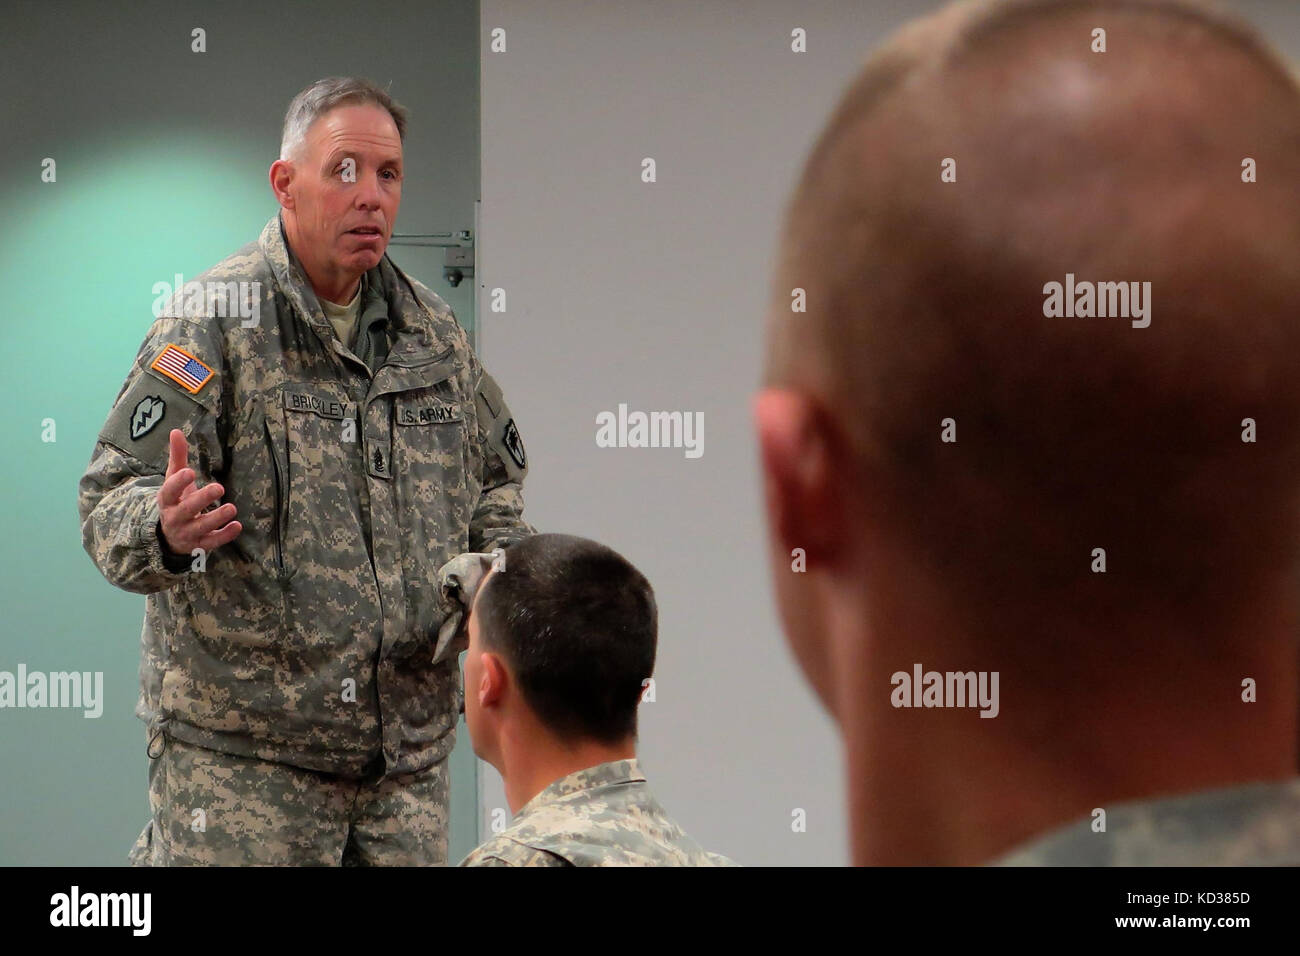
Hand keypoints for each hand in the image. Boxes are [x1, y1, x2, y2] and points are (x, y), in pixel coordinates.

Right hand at [157, 429, 241, 554]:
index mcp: (167, 500)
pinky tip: (237, 526)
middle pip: (187, 509)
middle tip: (219, 487)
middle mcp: (175, 518)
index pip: (169, 491)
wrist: (169, 537)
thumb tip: (176, 430)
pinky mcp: (200, 544)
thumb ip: (177, 457)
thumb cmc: (176, 500)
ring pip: (201, 527)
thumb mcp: (174, 479)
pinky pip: (212, 542)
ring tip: (232, 508)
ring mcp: (187, 533)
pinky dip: (225, 535)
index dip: (178, 483)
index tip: (189, 472)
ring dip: (217, 518)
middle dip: (201, 499)